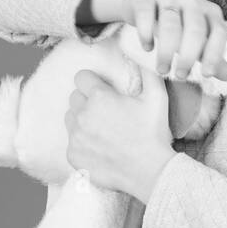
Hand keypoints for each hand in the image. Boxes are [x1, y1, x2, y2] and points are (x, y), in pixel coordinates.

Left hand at [64, 65, 176, 201]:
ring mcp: (75, 137)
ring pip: (69, 119)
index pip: (80, 77)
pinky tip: (99, 148)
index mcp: (99, 97)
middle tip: (106, 113)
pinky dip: (81, 143)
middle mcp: (82, 115)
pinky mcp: (73, 156)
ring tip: (101, 130)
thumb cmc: (154, 133)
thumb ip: (146, 71)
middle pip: (74, 98)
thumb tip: (134, 55)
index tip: (102, 91)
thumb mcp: (157, 97)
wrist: (151, 172)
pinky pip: (71, 142)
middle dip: (87, 101)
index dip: (92, 82)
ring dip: (81, 121)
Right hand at [116, 0, 226, 81]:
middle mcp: (192, 0)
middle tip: (180, 76)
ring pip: (170, 26)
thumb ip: (210, 54)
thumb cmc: (174, 21)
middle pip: (195, 30)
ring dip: (166, 52)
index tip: (206, 74)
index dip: (215, 54)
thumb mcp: (194, 37)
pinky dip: (146, 35)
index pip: (219, 31)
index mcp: (209, 9)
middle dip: (188, 57)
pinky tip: (148, 47)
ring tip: (162, 69)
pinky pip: (146, 15)